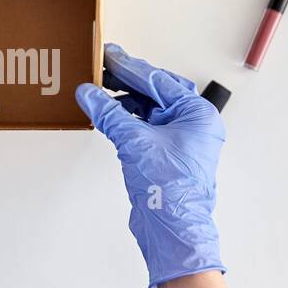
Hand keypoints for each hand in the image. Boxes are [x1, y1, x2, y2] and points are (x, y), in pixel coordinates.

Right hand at [76, 43, 225, 287]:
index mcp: (197, 114)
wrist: (173, 232)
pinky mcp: (165, 155)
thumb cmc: (171, 192)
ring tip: (99, 89)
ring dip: (124, 100)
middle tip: (101, 66)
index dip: (129, 67)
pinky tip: (107, 113)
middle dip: (126, 80)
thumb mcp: (135, 142)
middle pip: (155, 92)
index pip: (158, 81)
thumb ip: (110, 113)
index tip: (108, 55)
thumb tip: (90, 93)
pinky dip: (125, 119)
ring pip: (148, 110)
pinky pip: (144, 128)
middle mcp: (192, 124)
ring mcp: (180, 140)